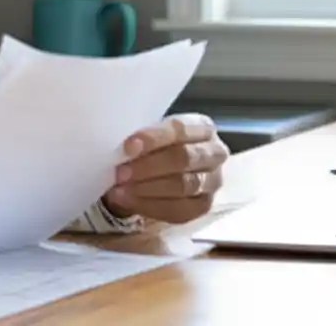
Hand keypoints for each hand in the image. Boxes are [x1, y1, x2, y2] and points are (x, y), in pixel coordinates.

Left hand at [103, 113, 229, 223]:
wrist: (161, 172)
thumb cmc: (155, 148)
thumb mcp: (150, 136)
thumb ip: (142, 140)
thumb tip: (121, 150)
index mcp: (202, 126)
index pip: (180, 129)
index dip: (154, 138)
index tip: (128, 147)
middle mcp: (215, 152)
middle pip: (184, 158)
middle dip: (149, 167)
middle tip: (120, 173)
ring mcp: (213, 181)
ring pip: (184, 186)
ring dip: (148, 188)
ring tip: (120, 189)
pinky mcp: (204, 206)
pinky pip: (179, 210)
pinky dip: (150, 206)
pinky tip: (129, 201)